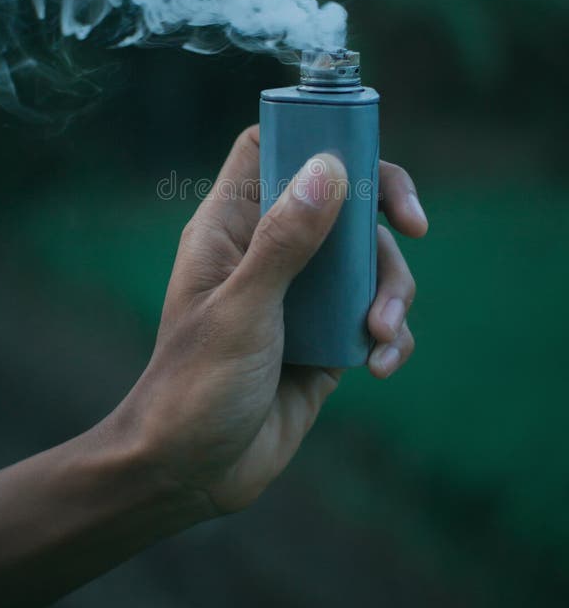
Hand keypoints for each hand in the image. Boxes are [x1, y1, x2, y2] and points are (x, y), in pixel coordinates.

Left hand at [125, 125, 427, 521]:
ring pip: (367, 260)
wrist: (192, 473)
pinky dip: (390, 333)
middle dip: (382, 211)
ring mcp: (302, 294)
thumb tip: (329, 168)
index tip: (360, 152)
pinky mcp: (327, 337)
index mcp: (232, 227)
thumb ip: (284, 242)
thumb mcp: (242, 310)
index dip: (312, 135)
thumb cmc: (196, 386)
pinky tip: (382, 364)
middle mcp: (270, 250)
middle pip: (340, 197)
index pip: (269, 149)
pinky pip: (374, 314)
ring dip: (391, 289)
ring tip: (382, 332)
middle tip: (416, 225)